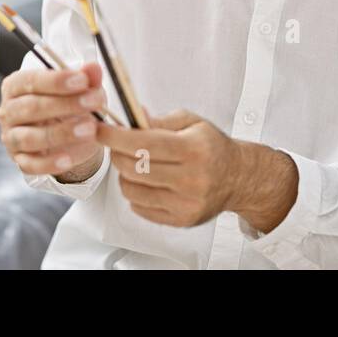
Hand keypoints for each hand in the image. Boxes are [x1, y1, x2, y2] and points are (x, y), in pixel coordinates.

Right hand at [0, 63, 105, 181]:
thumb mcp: (80, 90)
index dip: (57, 80)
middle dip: (65, 105)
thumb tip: (94, 68)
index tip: (83, 81)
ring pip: (30, 137)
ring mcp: (11, 137)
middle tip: (93, 103)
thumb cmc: (68, 104)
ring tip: (90, 130)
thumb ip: (86, 79)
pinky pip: (31, 164)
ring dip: (61, 133)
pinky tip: (68, 160)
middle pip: (31, 107)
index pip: (31, 80)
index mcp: (16, 85)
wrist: (67, 136)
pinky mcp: (19, 161)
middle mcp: (8, 111)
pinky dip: (49, 163)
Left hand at [97, 109, 295, 230]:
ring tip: (135, 164)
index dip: (116, 136)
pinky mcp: (181, 220)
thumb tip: (133, 116)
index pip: (144, 143)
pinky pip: (140, 208)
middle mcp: (191, 178)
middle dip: (117, 154)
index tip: (99, 129)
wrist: (238, 177)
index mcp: (193, 149)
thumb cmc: (211, 146)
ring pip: (132, 190)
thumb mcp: (190, 122)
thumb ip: (159, 120)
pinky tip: (147, 182)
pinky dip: (135, 193)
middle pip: (134, 168)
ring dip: (124, 175)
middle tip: (118, 145)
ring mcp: (186, 203)